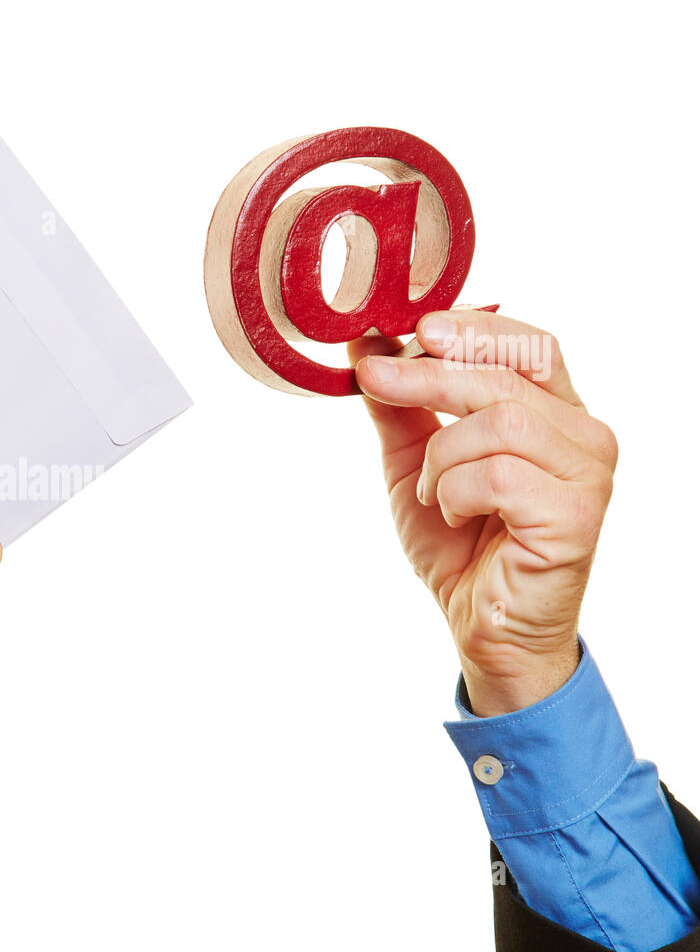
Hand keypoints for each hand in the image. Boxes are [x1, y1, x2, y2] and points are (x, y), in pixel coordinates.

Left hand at [352, 309, 617, 716]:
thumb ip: (398, 406)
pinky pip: (500, 476)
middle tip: (372, 376)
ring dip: (442, 454)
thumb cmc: (458, 542)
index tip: (414, 326)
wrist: (480, 625)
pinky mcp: (576, 517)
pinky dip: (456, 491)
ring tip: (433, 492)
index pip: (529, 344)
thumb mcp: (414, 463)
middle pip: (507, 375)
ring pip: (501, 422)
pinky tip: (454, 514)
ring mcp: (587, 476)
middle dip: (428, 372)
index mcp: (555, 412)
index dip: (472, 329)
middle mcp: (584, 436)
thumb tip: (364, 346)